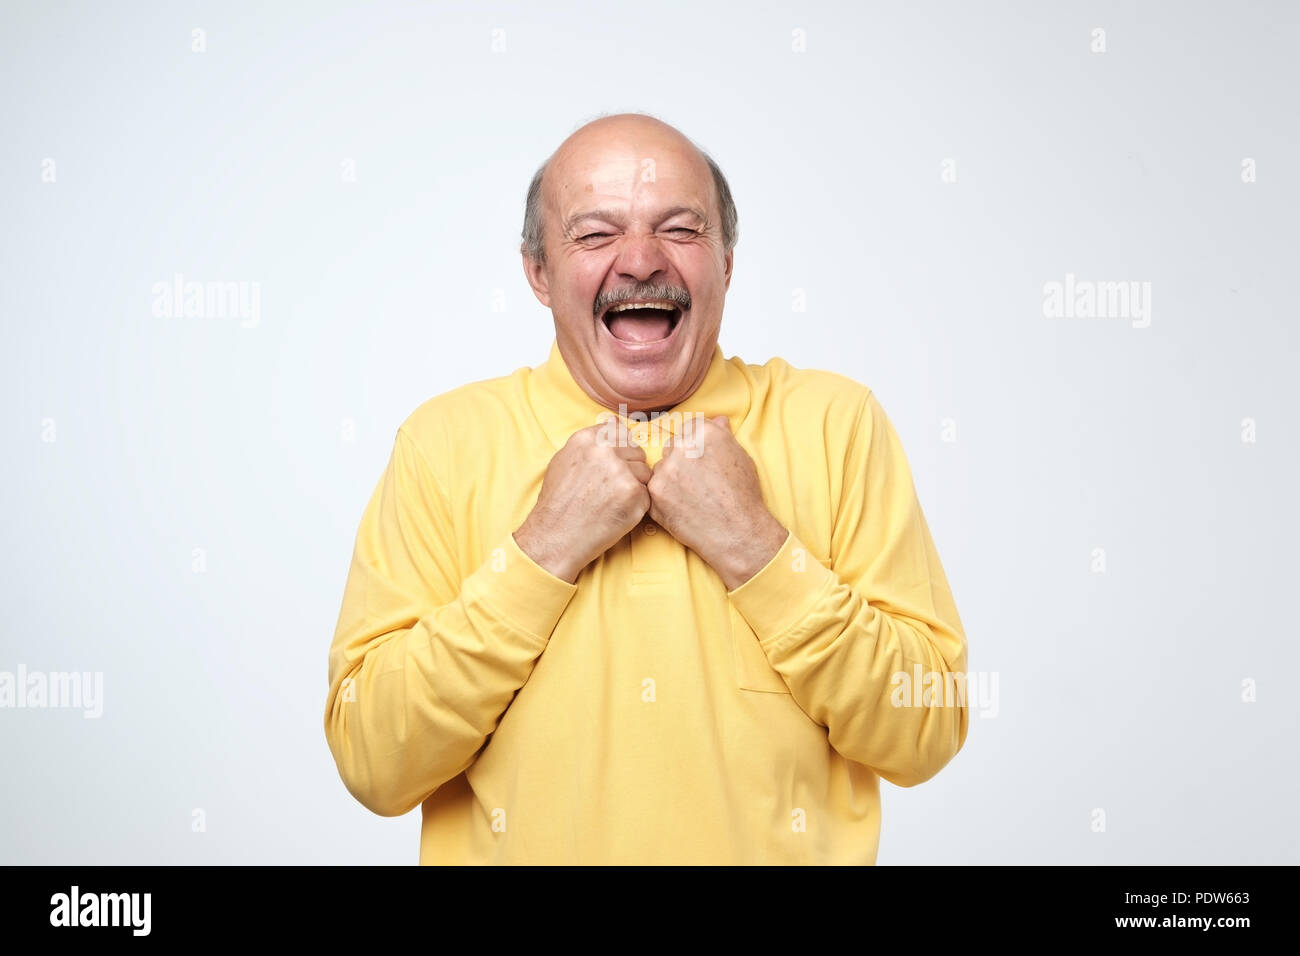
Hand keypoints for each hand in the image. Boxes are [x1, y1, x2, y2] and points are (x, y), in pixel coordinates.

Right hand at [514, 423, 650, 582]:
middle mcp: (604, 450)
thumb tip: (614, 422)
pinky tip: (616, 513)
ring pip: (645, 472)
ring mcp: (621, 471)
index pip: (620, 432)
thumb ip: (591, 441)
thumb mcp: (564, 460)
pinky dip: (637, 506)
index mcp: (587, 438)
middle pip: (636, 451)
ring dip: (635, 487)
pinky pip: (647, 494)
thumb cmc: (558, 502)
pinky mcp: (634, 494)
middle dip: (629, 469)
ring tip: (611, 502)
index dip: (619, 451)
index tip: (610, 467)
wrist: (555, 537)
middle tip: (609, 490)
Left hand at [647, 416, 787, 589]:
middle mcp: (682, 446)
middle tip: (698, 482)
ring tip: (692, 497)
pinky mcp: (654, 492)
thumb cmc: (743, 495)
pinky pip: (653, 489)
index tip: (701, 461)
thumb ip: (724, 435)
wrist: (737, 531)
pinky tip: (682, 507)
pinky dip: (663, 498)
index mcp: (704, 432)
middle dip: (681, 461)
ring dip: (671, 479)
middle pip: (672, 447)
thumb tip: (718, 419)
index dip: (695, 446)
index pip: (688, 428)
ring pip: (661, 468)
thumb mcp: (741, 457)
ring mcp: (665, 469)